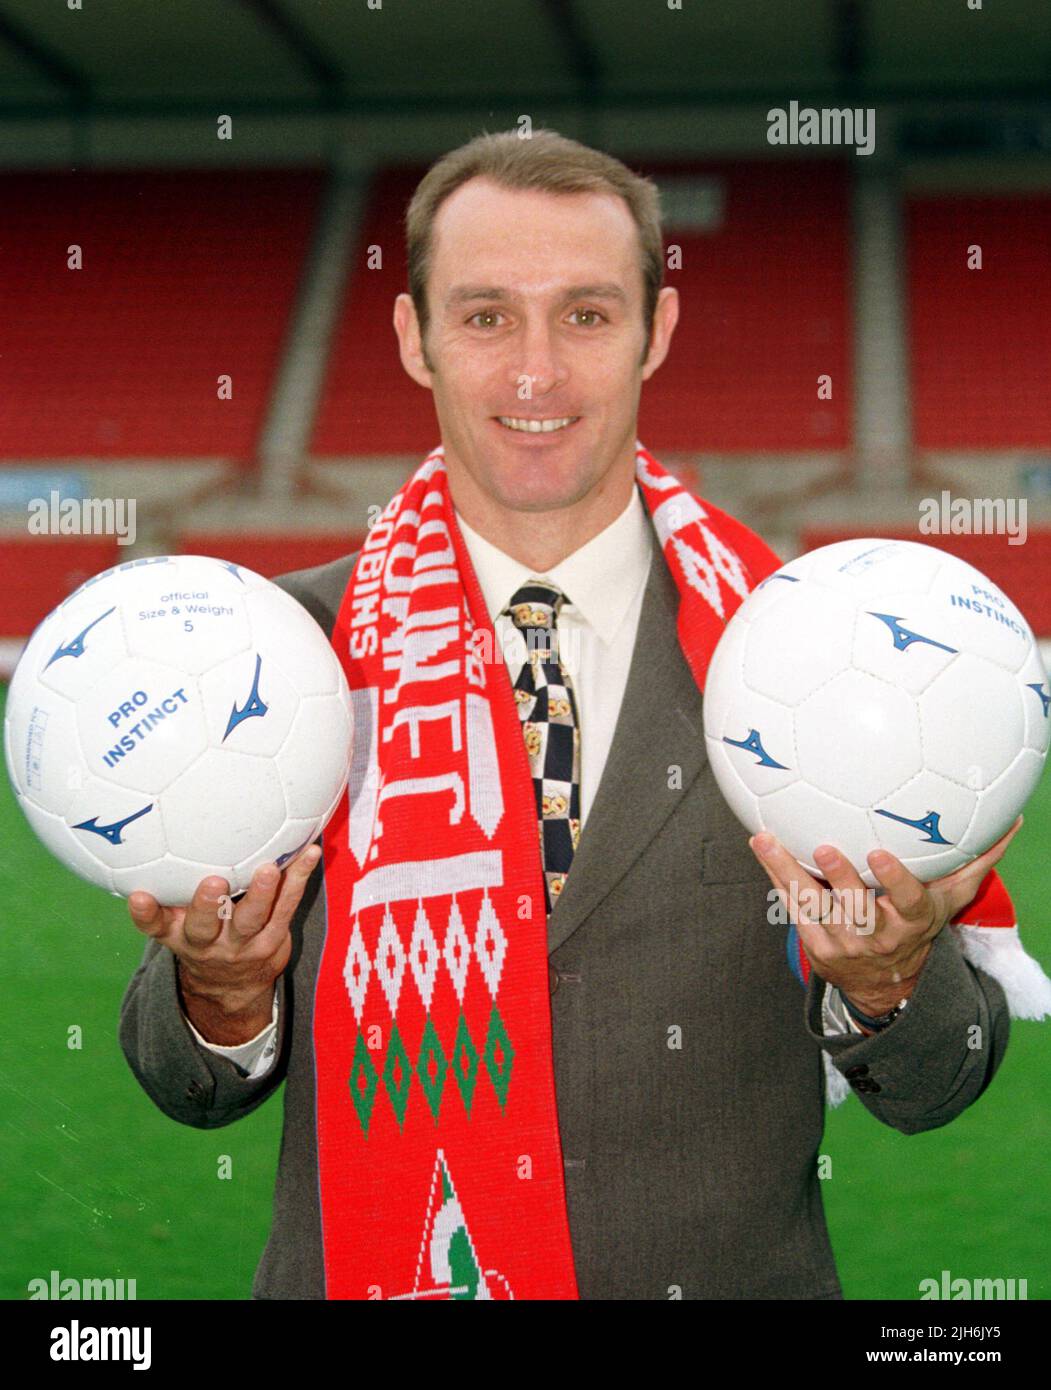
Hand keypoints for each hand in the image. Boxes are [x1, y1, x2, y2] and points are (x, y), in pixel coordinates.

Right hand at [127, 844, 321, 1043]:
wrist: (232, 986)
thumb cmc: (203, 934)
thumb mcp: (177, 921)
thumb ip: (171, 888)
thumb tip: (167, 829)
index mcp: (176, 933)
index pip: (154, 926)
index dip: (145, 913)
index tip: (138, 896)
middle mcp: (205, 943)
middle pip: (203, 927)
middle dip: (206, 905)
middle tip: (213, 882)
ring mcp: (241, 945)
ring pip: (250, 920)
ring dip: (261, 893)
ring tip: (269, 870)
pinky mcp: (272, 941)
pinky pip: (286, 909)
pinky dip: (298, 880)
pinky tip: (310, 854)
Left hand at [748, 816, 1022, 1015]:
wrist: (884, 984)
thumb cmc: (917, 925)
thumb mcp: (949, 902)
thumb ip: (975, 864)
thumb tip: (1011, 823)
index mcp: (910, 921)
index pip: (906, 902)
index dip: (894, 880)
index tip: (880, 854)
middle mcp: (875, 934)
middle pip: (855, 907)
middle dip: (840, 878)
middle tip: (823, 848)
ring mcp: (841, 940)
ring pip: (811, 904)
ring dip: (787, 870)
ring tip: (766, 840)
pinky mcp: (814, 942)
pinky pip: (792, 906)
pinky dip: (775, 875)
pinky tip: (762, 845)